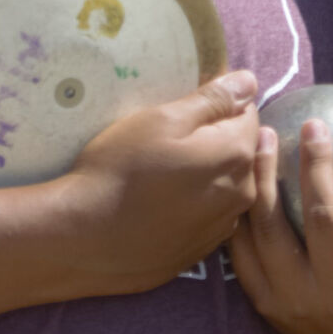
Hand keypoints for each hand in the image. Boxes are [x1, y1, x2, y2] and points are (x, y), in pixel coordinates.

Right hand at [54, 70, 261, 295]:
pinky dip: (196, 205)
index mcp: (236, 155)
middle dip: (217, 141)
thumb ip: (214, 100)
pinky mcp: (201, 251)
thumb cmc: (120, 169)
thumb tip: (250, 83)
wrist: (83, 238)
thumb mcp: (162, 119)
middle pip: (241, 152)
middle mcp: (242, 194)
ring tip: (165, 174)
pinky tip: (162, 204)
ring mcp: (222, 227)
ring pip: (227, 185)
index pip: (249, 114)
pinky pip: (210, 215)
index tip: (186, 113)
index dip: (219, 107)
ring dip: (208, 174)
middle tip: (171, 141)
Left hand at [228, 111, 332, 333]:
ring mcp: (299, 302)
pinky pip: (246, 250)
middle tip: (313, 123)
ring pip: (273, 231)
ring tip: (267, 136)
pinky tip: (242, 173)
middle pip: (323, 217)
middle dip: (315, 163)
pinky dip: (243, 211)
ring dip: (265, 177)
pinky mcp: (267, 304)